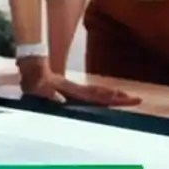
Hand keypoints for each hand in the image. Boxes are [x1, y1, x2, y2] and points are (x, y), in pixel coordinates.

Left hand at [17, 57, 141, 106]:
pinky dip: (102, 97)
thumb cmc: (34, 79)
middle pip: (102, 93)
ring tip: (127, 98)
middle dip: (119, 97)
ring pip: (98, 93)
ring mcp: (75, 90)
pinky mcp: (71, 91)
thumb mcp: (37, 87)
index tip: (127, 98)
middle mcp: (77, 90)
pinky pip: (91, 95)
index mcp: (73, 91)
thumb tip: (59, 102)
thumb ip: (47, 93)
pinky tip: (106, 99)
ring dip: (113, 96)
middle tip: (136, 99)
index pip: (97, 95)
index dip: (112, 98)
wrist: (31, 66)